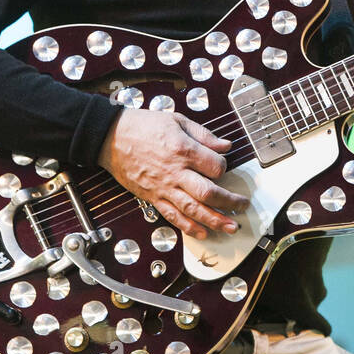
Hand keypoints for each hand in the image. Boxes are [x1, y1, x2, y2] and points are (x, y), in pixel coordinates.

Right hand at [96, 108, 247, 239]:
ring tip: (231, 226)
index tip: (222, 166)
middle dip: (229, 202)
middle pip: (208, 193)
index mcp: (183, 150)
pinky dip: (189, 227)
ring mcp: (163, 187)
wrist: (111, 137)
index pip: (215, 166)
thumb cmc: (142, 126)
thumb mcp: (176, 120)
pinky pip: (173, 216)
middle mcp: (175, 172)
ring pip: (193, 210)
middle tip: (242, 206)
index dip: (224, 167)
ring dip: (215, 220)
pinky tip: (203, 232)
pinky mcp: (153, 197)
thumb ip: (203, 135)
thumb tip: (225, 146)